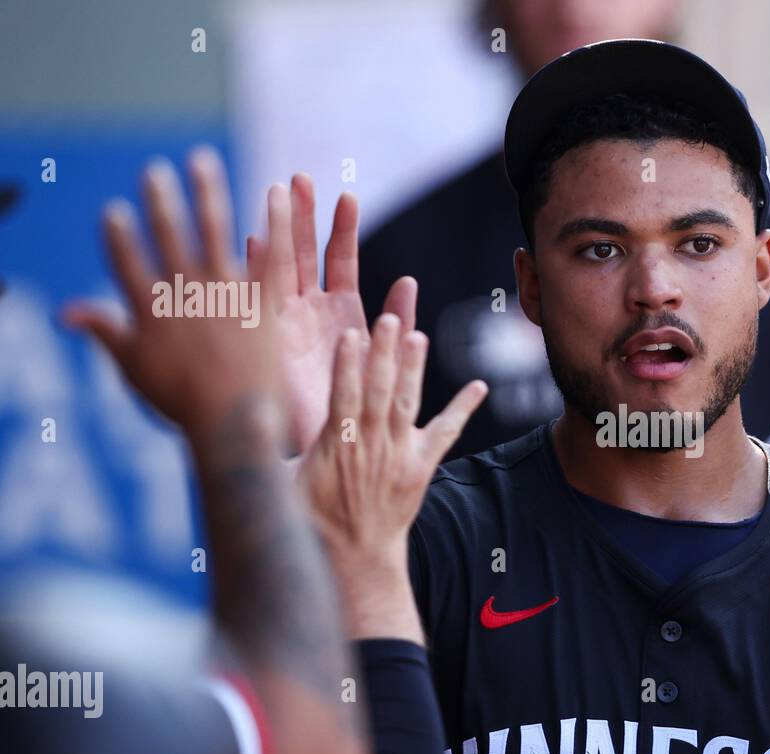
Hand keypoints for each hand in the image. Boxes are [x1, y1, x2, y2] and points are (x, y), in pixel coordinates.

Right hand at [64, 147, 280, 437]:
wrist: (235, 423)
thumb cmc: (181, 404)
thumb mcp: (134, 371)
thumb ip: (104, 333)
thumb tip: (66, 313)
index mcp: (149, 309)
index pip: (126, 262)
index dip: (119, 235)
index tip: (113, 210)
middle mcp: (185, 293)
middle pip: (168, 236)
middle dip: (160, 201)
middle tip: (155, 170)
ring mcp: (225, 294)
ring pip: (214, 232)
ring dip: (207, 193)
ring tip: (201, 161)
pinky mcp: (264, 301)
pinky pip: (272, 255)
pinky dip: (275, 222)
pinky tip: (276, 193)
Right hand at [248, 174, 418, 453]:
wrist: (327, 450)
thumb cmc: (354, 405)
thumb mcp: (383, 356)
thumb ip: (396, 319)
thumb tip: (408, 281)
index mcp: (338, 313)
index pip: (339, 260)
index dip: (342, 228)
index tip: (346, 194)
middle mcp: (306, 312)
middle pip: (302, 252)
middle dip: (302, 214)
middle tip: (300, 177)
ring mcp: (281, 323)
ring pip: (277, 267)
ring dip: (277, 231)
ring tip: (277, 191)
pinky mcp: (265, 342)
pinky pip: (258, 301)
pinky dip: (254, 271)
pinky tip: (252, 239)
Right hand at [299, 313, 485, 637]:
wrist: (355, 558)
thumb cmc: (314, 518)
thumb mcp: (286, 482)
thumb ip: (271, 448)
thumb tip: (243, 420)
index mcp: (338, 444)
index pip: (343, 397)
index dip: (348, 366)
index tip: (352, 335)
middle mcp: (373, 444)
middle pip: (379, 390)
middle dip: (384, 353)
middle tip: (391, 319)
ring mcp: (401, 453)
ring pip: (408, 403)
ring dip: (414, 369)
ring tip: (420, 337)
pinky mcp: (423, 465)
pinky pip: (446, 432)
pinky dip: (463, 408)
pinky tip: (480, 387)